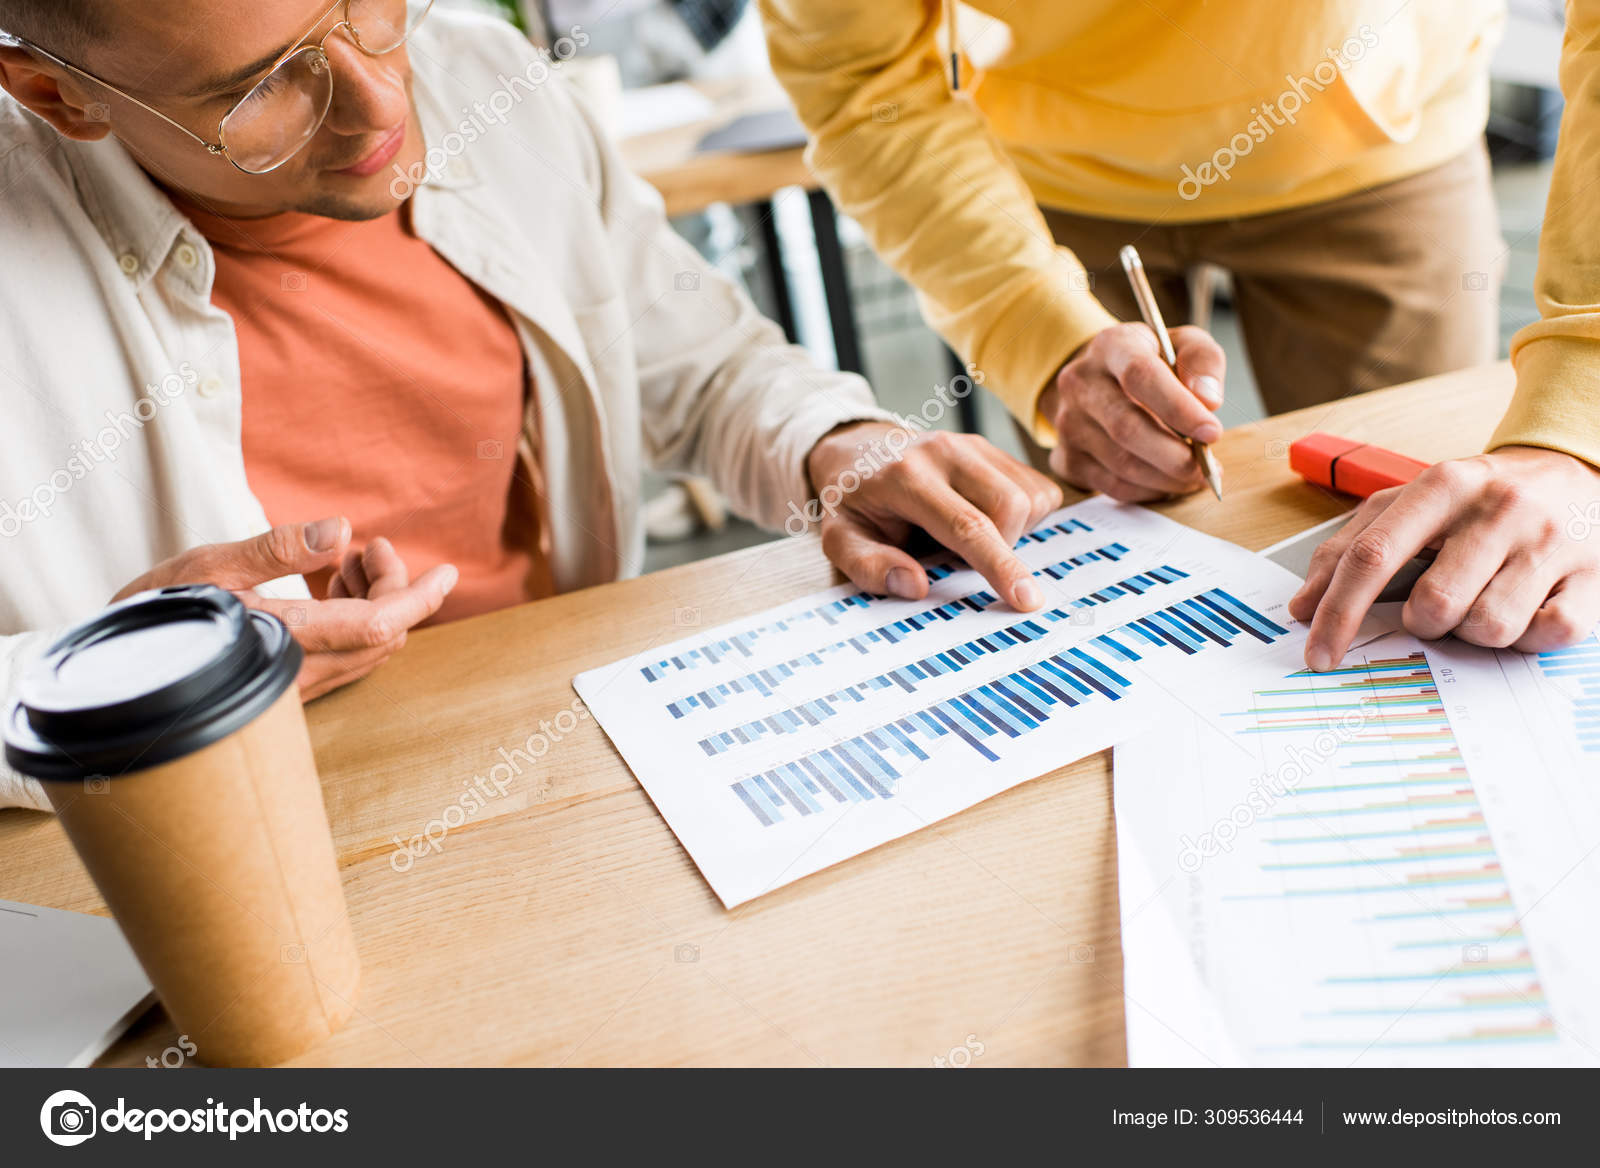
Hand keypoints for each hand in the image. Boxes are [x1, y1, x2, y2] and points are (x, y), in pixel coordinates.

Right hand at [114, 518, 458, 700]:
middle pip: (384, 636)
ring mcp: (297, 691)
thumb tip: (342, 529)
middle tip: (371, 548)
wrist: (117, 674)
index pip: (380, 626)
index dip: (420, 598)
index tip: (447, 571)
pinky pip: (347, 657)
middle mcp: (300, 676)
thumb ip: (277, 548)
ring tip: (350, 561)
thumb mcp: (207, 566)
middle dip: (393, 586)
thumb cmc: (156, 613)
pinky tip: (331, 586)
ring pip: (369, 649)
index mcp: (284, 642)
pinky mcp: (291, 692)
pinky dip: (355, 618)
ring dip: (375, 601)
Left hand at [805, 423, 1063, 609]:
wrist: (857, 451)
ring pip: (1030, 497)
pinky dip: (1024, 516)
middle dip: (1002, 550)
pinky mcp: (991, 449)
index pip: (967, 525)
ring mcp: (972, 445)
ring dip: (1014, 533)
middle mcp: (945, 452)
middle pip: (1010, 508)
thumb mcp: (839, 539)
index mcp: (905, 476)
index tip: (1025, 599)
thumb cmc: (853, 502)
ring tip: (970, 539)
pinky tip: (987, 520)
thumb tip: (916, 586)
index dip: (1000, 565)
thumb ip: (869, 567)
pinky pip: (1036, 488)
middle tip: (961, 559)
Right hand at [1041, 322, 1224, 500]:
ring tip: (1195, 475)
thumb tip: (1209, 401)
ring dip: (1167, 479)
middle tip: (1207, 467)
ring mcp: (1069, 424)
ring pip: (1122, 464)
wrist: (1097, 380)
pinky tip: (1167, 481)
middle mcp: (1080, 383)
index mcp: (1111, 346)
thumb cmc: (1149, 363)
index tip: (1212, 432)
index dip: (1179, 409)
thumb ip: (1203, 361)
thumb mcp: (1182, 344)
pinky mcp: (1067, 459)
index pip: (1140, 376)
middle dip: (1176, 456)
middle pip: (1127, 428)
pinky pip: (1113, 486)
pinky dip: (1149, 491)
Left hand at [1289, 446, 1599, 669]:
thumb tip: (1302, 608)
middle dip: (1424, 623)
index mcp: (1442, 485)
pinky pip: (1543, 636)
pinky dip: (1526, 637)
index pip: (1372, 557)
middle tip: (1441, 603)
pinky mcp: (1593, 578)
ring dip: (1475, 632)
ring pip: (1487, 629)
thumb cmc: (1478, 501)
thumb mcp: (1413, 504)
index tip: (1317, 655)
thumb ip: (1351, 548)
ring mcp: (1550, 542)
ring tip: (1487, 598)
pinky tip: (1527, 607)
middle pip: (1433, 606)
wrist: (1575, 474)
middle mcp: (1498, 508)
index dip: (1337, 613)